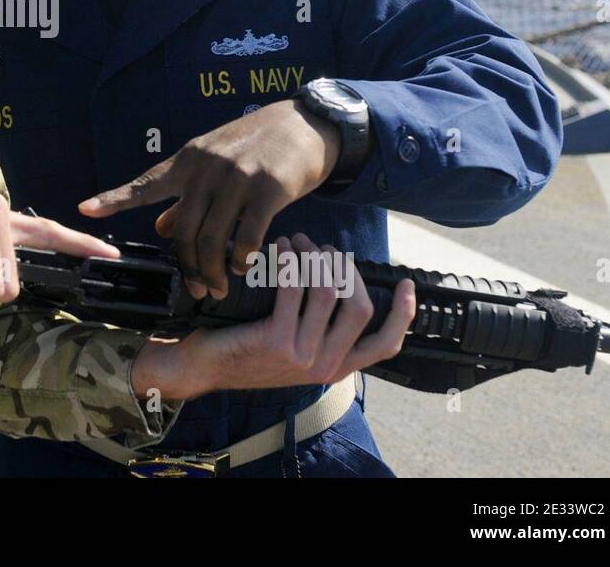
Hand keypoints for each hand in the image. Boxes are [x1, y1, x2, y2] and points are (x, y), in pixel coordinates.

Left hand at [79, 98, 341, 298]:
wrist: (305, 123)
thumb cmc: (256, 145)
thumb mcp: (214, 163)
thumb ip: (187, 197)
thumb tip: (161, 228)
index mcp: (187, 160)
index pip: (145, 184)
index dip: (114, 198)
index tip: (85, 208)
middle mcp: (206, 167)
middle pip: (182, 229)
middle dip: (186, 266)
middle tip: (197, 290)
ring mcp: (236, 177)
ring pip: (211, 238)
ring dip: (213, 271)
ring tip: (219, 287)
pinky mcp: (268, 189)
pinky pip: (246, 235)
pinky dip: (241, 258)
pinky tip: (243, 267)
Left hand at [132, 235, 414, 399]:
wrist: (201, 367)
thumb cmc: (246, 348)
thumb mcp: (293, 348)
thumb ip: (321, 328)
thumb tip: (340, 280)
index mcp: (335, 369)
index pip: (386, 345)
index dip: (403, 314)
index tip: (407, 285)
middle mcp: (324, 367)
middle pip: (359, 307)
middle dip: (345, 269)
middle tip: (325, 249)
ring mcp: (301, 357)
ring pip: (327, 293)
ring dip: (314, 258)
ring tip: (298, 241)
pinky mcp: (276, 342)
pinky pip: (294, 291)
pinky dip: (291, 263)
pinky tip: (281, 249)